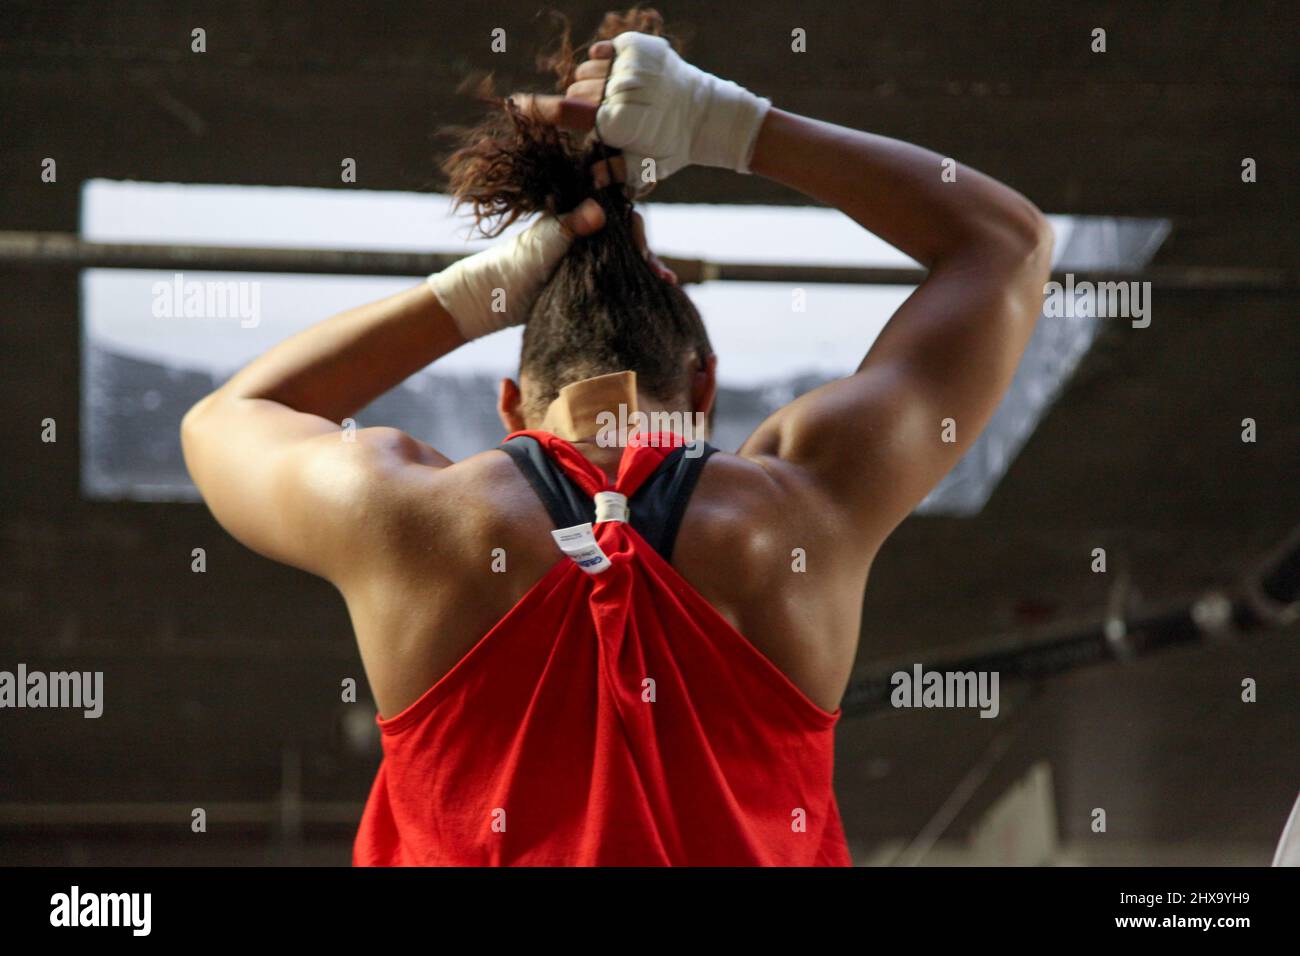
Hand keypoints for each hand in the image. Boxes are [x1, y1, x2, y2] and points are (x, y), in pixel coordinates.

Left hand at [430, 161, 674, 339]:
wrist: (496, 299)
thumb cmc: (517, 263)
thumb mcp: (545, 242)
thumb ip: (572, 224)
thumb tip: (599, 210)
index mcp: (577, 212)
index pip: (615, 207)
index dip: (631, 222)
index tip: (639, 243)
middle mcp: (588, 231)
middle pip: (626, 233)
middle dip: (643, 248)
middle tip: (655, 269)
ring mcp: (592, 256)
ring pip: (628, 256)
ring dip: (648, 267)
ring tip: (665, 282)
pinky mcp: (594, 279)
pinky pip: (622, 277)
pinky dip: (639, 282)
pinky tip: (659, 289)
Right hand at [511, 32, 770, 197]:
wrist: (704, 114)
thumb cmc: (670, 148)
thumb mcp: (645, 169)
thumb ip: (615, 173)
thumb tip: (592, 178)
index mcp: (616, 121)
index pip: (566, 112)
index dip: (539, 109)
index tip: (518, 103)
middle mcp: (618, 89)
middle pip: (576, 92)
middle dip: (581, 105)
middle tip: (603, 117)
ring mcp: (628, 65)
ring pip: (588, 71)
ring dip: (593, 84)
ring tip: (615, 97)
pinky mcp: (637, 47)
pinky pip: (603, 50)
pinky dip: (604, 60)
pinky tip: (616, 73)